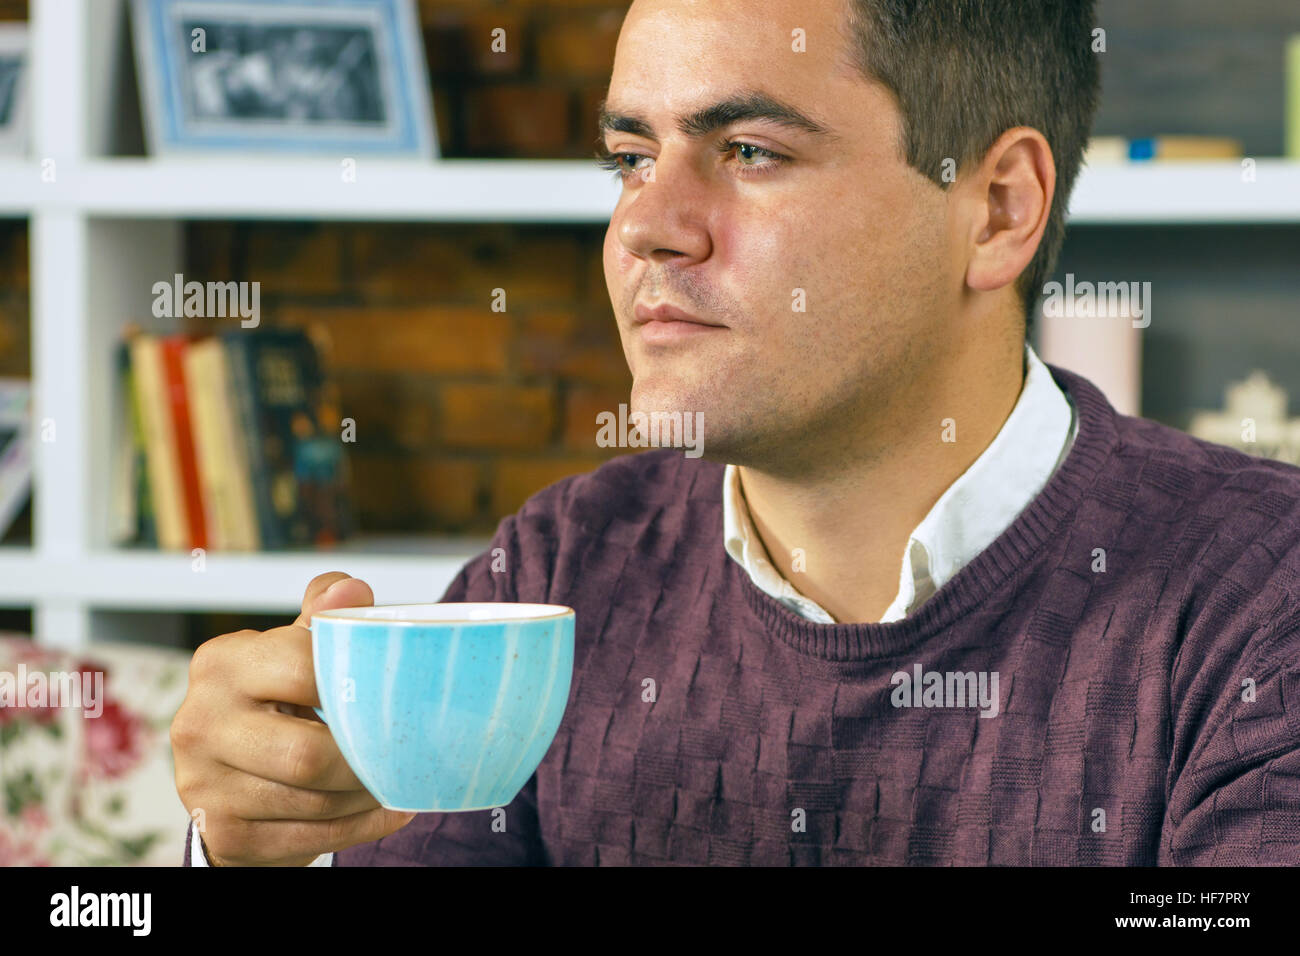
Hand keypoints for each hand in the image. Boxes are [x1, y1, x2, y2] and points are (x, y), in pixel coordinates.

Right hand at [171, 572, 416, 865]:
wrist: (227, 773)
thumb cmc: (274, 698)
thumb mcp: (292, 647)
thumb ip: (324, 616)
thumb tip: (351, 590)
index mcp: (221, 663)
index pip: (303, 667)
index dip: (357, 682)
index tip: (394, 692)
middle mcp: (200, 722)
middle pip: (308, 754)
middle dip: (368, 759)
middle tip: (406, 752)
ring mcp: (204, 785)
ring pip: (313, 801)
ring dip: (368, 795)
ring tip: (398, 778)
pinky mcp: (223, 833)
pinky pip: (309, 838)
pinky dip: (360, 826)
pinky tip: (386, 810)